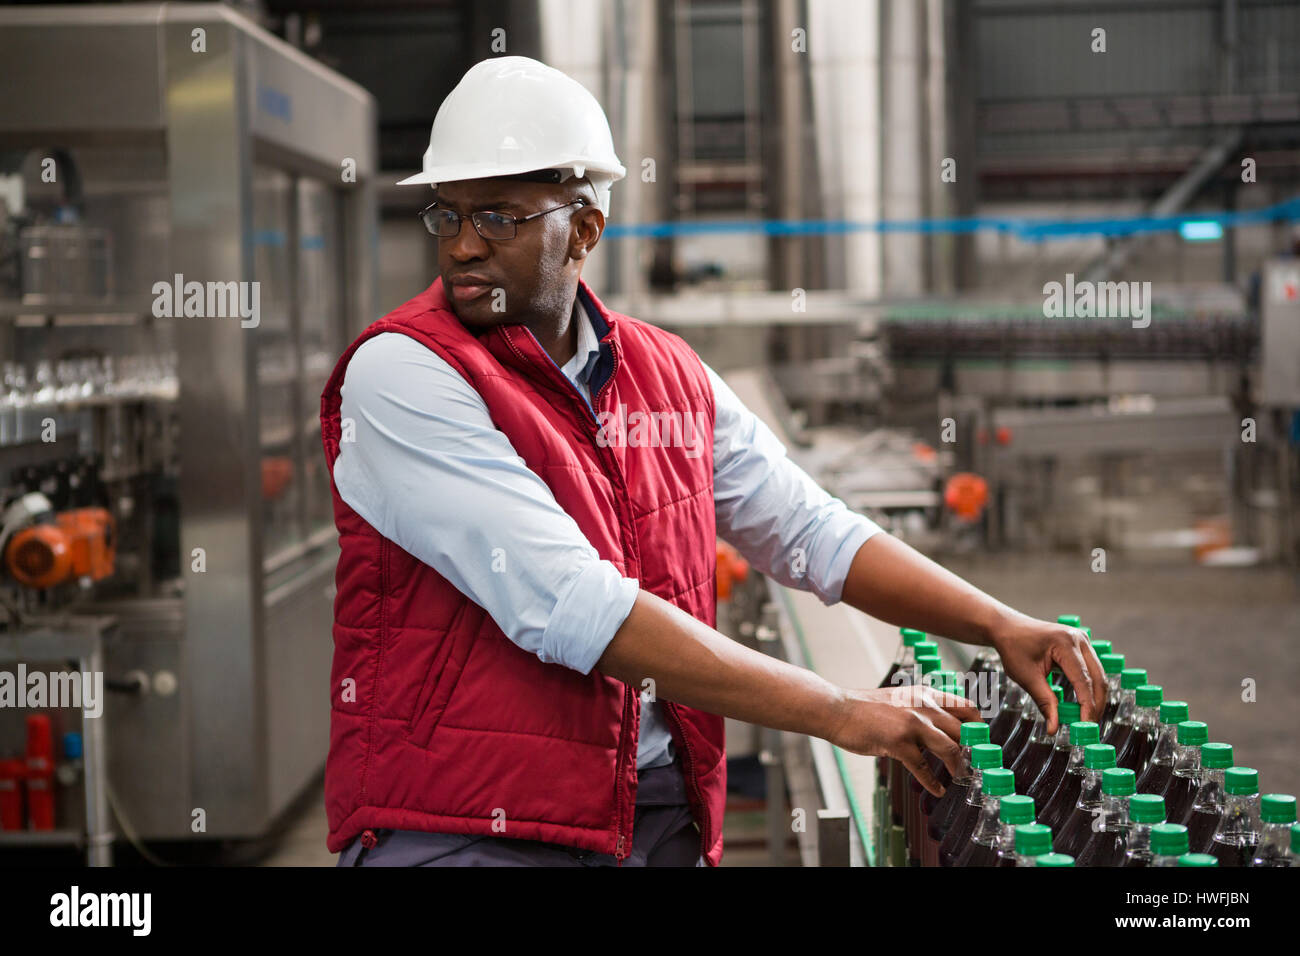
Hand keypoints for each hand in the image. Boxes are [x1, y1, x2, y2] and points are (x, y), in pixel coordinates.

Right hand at [827, 685, 982, 796]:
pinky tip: (937, 790)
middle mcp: (923, 705)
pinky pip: (923, 767)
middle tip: (977, 765)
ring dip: (959, 767)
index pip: (966, 706)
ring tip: (961, 778)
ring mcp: (911, 724)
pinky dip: (933, 782)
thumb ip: (922, 710)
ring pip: (950, 748)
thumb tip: (942, 731)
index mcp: (925, 694)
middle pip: (964, 730)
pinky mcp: (898, 742)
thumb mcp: (901, 699)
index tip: (982, 741)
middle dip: (974, 750)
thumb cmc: (866, 708)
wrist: (837, 709)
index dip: (979, 726)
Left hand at [989, 612, 1106, 734]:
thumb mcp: (1026, 677)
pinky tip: (1084, 704)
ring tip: (1087, 718)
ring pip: (1099, 675)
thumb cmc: (1014, 648)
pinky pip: (1092, 670)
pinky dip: (1090, 688)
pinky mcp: (1082, 646)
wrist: (1008, 628)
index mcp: (1065, 643)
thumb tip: (1054, 728)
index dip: (1087, 705)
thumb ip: (1044, 702)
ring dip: (1096, 698)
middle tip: (1089, 727)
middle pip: (1098, 678)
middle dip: (1096, 704)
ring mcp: (1083, 640)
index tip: (1086, 726)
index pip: (1083, 680)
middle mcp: (1079, 639)